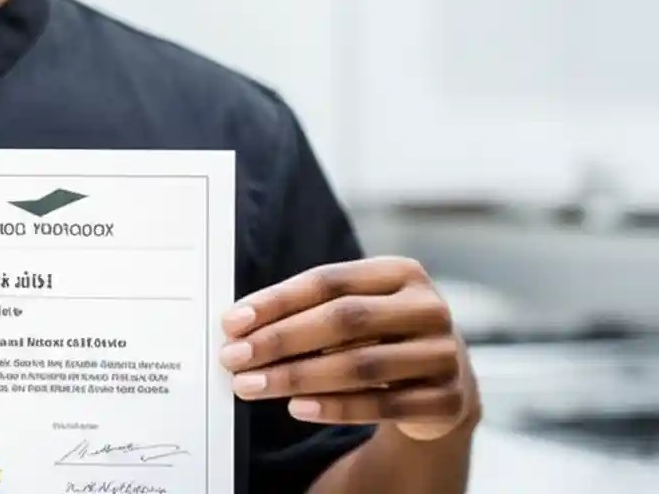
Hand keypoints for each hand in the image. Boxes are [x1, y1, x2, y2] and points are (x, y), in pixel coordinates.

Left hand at [220, 256, 478, 440]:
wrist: (444, 384)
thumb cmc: (382, 337)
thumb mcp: (356, 312)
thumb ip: (307, 312)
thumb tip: (239, 327)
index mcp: (402, 273)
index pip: (329, 281)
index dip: (277, 301)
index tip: (232, 322)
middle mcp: (428, 308)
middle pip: (344, 320)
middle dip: (281, 340)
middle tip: (234, 357)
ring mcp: (444, 355)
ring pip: (360, 365)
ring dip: (297, 377)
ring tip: (252, 386)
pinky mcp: (448, 400)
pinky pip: (382, 405)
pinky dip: (334, 408)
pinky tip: (296, 407)